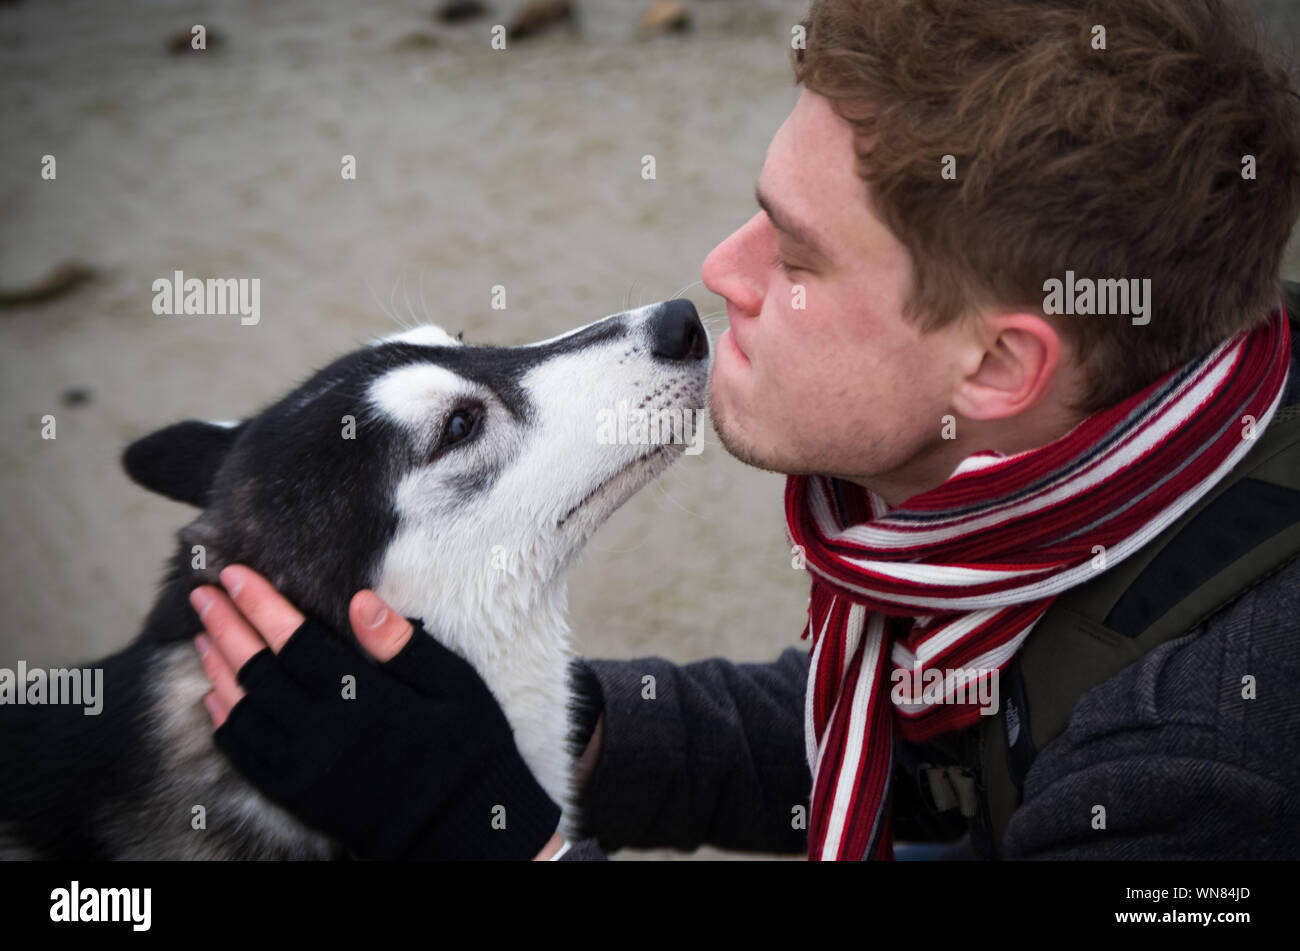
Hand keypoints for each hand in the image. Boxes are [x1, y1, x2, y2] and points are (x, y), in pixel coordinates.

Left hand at [190, 565, 561, 859]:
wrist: (461, 830)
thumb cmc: (467, 750)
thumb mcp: (454, 687)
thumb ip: (403, 645)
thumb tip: (360, 601)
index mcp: (362, 698)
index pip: (294, 640)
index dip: (260, 605)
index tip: (234, 574)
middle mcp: (322, 733)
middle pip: (257, 669)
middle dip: (226, 626)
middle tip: (202, 594)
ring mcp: (303, 768)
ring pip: (243, 709)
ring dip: (217, 668)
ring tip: (202, 635)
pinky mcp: (297, 795)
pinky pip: (245, 755)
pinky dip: (224, 721)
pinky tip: (216, 698)